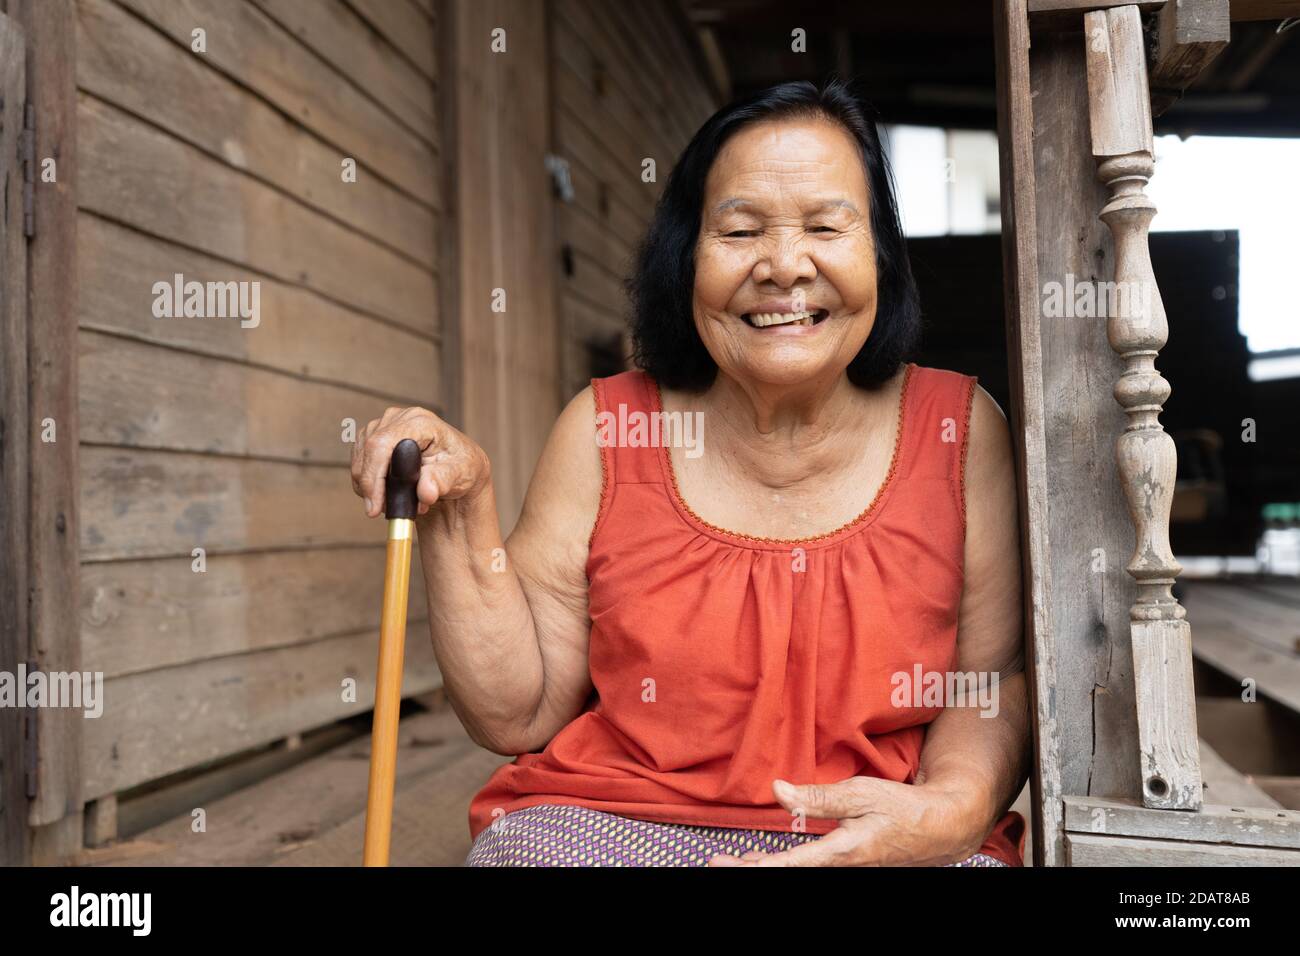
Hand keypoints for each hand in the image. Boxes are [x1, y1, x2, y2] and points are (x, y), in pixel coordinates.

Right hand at [350, 406, 490, 518]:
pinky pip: (360, 460)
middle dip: (368, 485)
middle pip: (367, 450)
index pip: (383, 444)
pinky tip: (383, 493)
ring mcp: (385, 425)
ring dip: (368, 484)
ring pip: (360, 457)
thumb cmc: (463, 469)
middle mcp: (400, 418)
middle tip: (377, 511)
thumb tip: (425, 491)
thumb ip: (443, 481)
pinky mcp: (376, 437)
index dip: (373, 476)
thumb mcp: (461, 475)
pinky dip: (366, 480)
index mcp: (420, 421)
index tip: (375, 506)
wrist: (458, 471)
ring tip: (390, 503)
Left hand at [706, 777, 980, 866]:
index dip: (753, 867)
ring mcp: (844, 868)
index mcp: (842, 854)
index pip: (788, 867)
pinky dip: (783, 862)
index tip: (722, 863)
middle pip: (787, 874)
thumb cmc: (905, 809)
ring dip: (764, 865)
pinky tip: (766, 857)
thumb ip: (819, 797)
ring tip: (735, 860)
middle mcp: (840, 868)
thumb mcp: (863, 795)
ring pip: (797, 871)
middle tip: (715, 861)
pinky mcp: (848, 863)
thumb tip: (779, 791)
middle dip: (749, 868)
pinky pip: (808, 866)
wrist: (943, 827)